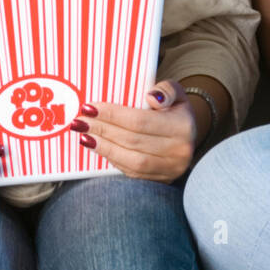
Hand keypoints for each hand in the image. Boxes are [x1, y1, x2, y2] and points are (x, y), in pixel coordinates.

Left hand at [73, 80, 195, 182]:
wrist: (190, 136)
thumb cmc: (175, 110)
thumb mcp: (176, 93)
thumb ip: (166, 89)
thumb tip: (151, 97)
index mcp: (182, 126)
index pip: (140, 121)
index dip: (113, 115)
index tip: (90, 108)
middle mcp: (179, 150)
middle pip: (132, 141)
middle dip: (102, 130)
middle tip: (80, 122)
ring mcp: (171, 169)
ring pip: (132, 161)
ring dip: (104, 148)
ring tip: (85, 136)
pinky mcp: (162, 180)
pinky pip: (133, 172)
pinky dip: (114, 159)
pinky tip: (99, 148)